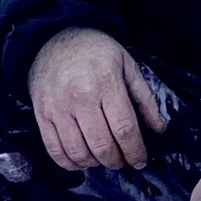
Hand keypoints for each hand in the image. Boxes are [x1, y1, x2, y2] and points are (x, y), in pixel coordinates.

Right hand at [27, 27, 167, 173]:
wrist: (54, 36)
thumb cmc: (96, 51)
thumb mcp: (127, 64)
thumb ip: (144, 98)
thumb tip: (159, 128)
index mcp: (106, 83)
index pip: (124, 129)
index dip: (135, 151)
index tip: (141, 161)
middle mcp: (80, 97)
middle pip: (102, 145)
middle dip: (116, 161)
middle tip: (122, 161)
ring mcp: (58, 107)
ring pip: (78, 151)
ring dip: (94, 164)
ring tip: (103, 160)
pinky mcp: (42, 113)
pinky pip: (53, 149)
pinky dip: (68, 163)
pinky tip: (80, 162)